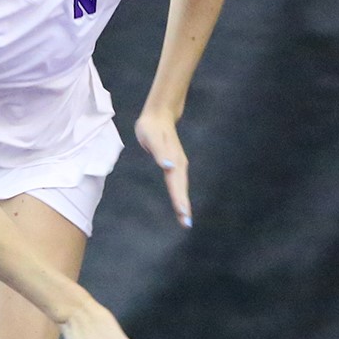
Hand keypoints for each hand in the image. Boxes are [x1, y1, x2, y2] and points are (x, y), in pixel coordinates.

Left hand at [134, 111, 191, 227]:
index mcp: (174, 161)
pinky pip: (178, 184)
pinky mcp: (175, 164)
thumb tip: (168, 166)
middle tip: (187, 224)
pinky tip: (180, 204)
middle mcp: (179, 164)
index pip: (177, 184)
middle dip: (184, 207)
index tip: (184, 215)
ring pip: (181, 188)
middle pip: (181, 189)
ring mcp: (178, 164)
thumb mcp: (152, 137)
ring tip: (185, 219)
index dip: (180, 200)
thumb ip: (159, 151)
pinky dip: (180, 195)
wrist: (158, 115)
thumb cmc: (151, 126)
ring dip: (183, 204)